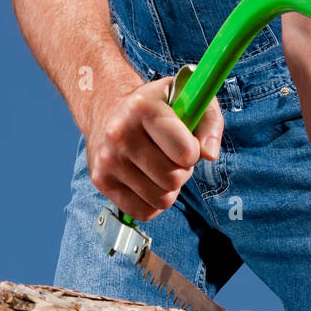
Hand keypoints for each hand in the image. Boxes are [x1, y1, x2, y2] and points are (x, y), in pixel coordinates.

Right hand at [86, 76, 223, 221]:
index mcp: (143, 107)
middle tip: (172, 157)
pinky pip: (143, 212)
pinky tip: (148, 181)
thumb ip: (210, 121)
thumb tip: (209, 155)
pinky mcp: (100, 181)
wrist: (107, 110)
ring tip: (160, 167)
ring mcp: (107, 159)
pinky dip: (153, 203)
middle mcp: (119, 133)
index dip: (193, 152)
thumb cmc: (157, 107)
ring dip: (169, 189)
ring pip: (161, 200)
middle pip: (173, 180)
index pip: (185, 152)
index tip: (187, 143)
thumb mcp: (188, 97)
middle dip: (182, 171)